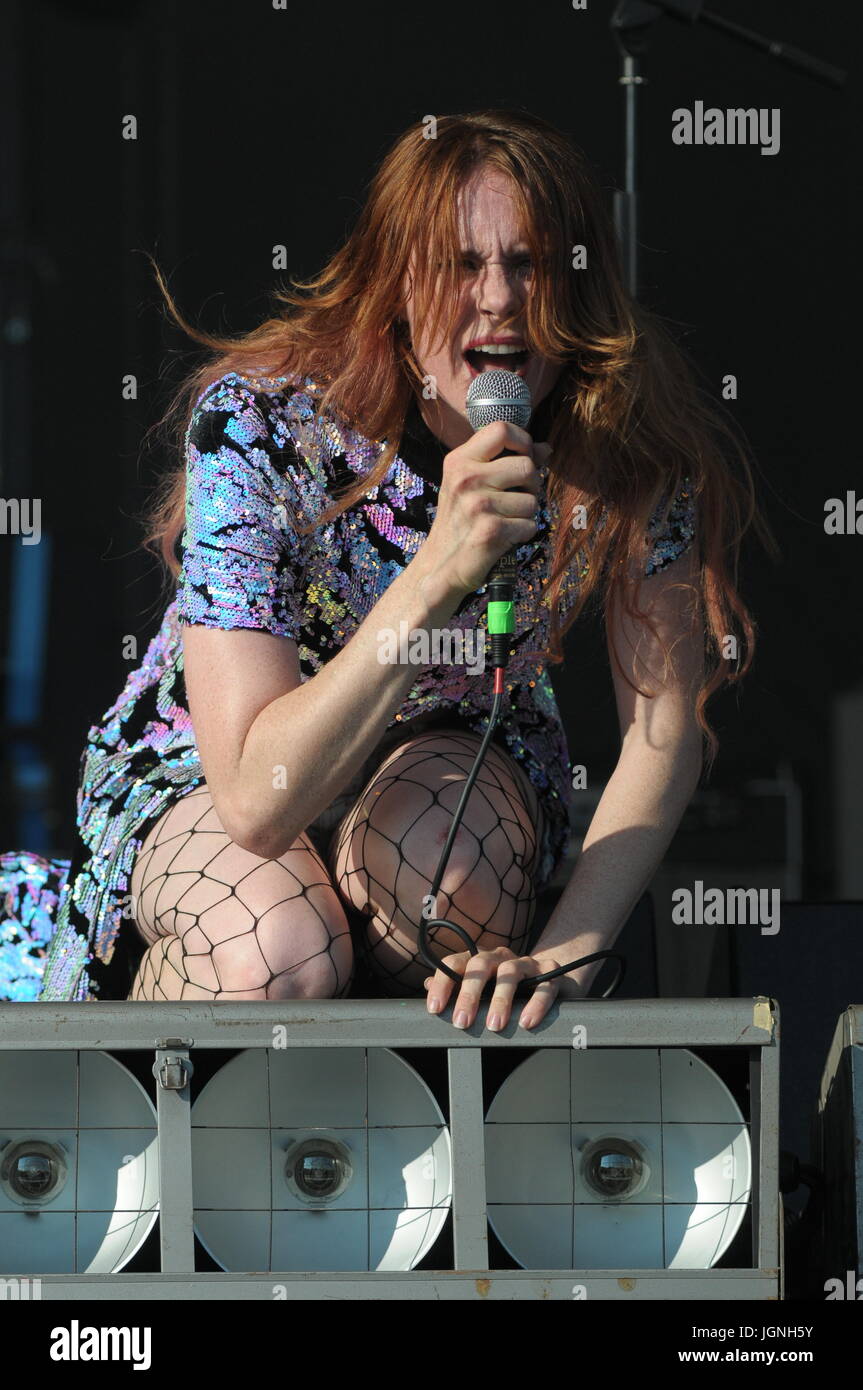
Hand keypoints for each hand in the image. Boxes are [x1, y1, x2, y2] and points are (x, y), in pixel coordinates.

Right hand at [419, 421, 550, 599]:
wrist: (439, 566)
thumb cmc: (459, 522)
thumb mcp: (470, 485)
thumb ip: (503, 462)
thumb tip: (545, 449)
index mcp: (459, 461)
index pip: (501, 430)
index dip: (523, 441)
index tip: (524, 456)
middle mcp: (466, 479)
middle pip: (527, 465)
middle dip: (532, 485)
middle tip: (518, 498)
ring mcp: (478, 505)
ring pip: (532, 500)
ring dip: (527, 514)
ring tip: (507, 520)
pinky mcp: (491, 531)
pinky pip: (530, 525)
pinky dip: (524, 534)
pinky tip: (506, 537)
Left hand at [423, 945, 585, 1031]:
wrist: (552, 977)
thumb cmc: (510, 987)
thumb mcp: (482, 987)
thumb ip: (456, 985)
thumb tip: (427, 985)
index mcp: (480, 960)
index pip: (455, 963)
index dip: (442, 984)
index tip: (434, 1008)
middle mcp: (500, 957)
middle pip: (480, 965)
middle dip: (469, 994)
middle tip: (462, 1022)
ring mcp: (526, 962)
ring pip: (509, 973)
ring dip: (500, 1000)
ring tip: (494, 1026)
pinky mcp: (550, 973)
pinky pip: (543, 987)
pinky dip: (535, 1004)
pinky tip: (526, 1021)